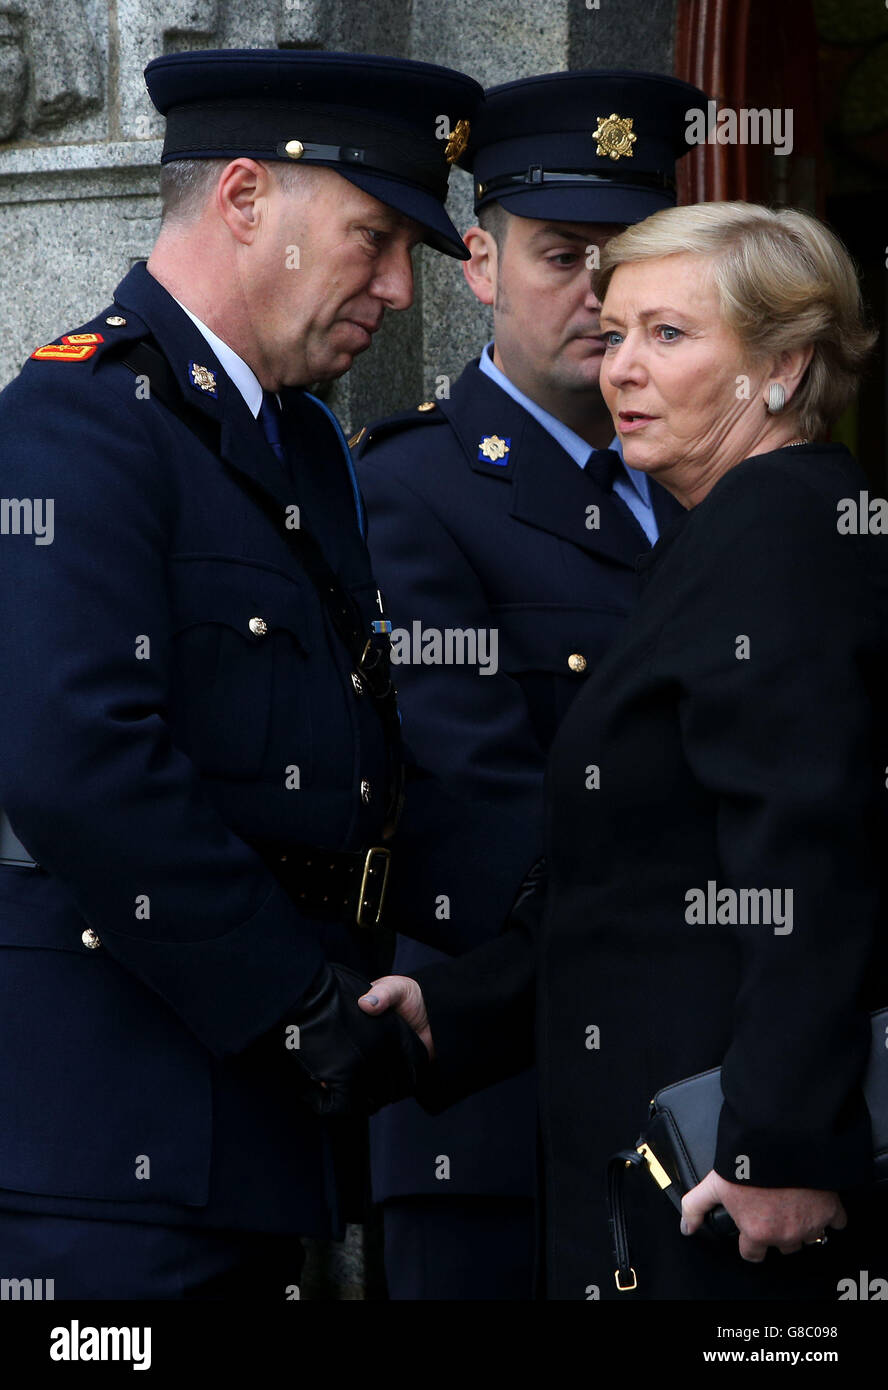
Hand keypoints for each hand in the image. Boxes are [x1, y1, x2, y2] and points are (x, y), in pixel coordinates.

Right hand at [286, 963, 427, 1116]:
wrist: (443, 1020)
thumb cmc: (416, 998)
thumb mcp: (399, 988)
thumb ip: (385, 993)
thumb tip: (365, 1004)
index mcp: (358, 1014)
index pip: (335, 1026)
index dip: (325, 1035)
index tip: (314, 1044)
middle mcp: (360, 1037)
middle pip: (339, 1052)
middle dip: (328, 1063)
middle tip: (318, 1074)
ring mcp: (371, 1055)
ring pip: (351, 1070)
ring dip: (344, 1078)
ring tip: (327, 1086)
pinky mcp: (383, 1070)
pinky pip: (369, 1082)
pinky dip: (363, 1088)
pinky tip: (355, 1093)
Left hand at [682, 1169, 846, 1260]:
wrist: (782, 1140)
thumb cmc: (747, 1162)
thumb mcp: (714, 1183)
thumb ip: (695, 1206)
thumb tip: (686, 1227)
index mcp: (757, 1232)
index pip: (752, 1254)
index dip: (749, 1241)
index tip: (751, 1228)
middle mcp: (785, 1235)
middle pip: (782, 1246)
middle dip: (777, 1232)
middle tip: (772, 1210)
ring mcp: (810, 1225)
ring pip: (808, 1237)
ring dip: (802, 1225)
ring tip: (793, 1204)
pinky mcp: (831, 1211)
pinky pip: (836, 1222)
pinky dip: (830, 1214)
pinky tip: (818, 1201)